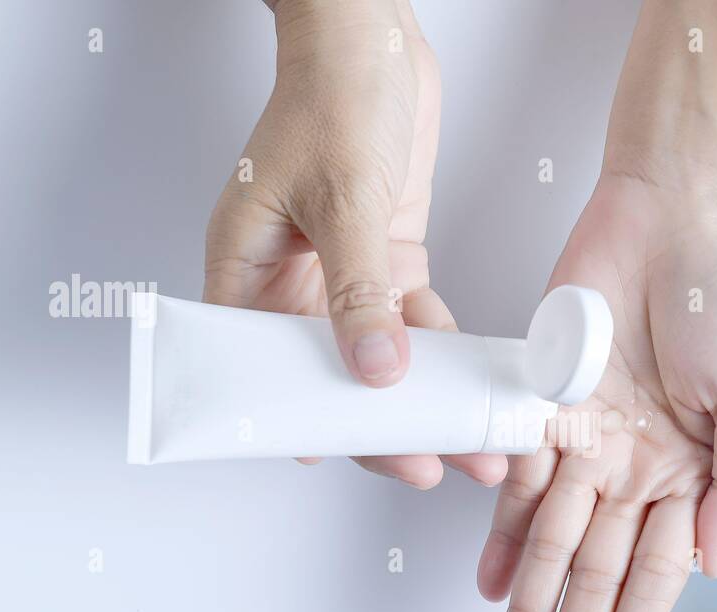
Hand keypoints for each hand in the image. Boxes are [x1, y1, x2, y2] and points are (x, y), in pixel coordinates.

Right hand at [203, 0, 504, 488]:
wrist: (373, 35)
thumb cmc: (332, 92)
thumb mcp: (343, 199)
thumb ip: (360, 291)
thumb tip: (376, 371)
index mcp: (243, 272)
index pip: (262, 371)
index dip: (299, 421)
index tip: (340, 460)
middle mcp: (289, 283)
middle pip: (328, 378)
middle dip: (379, 427)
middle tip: (428, 464)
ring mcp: (341, 275)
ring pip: (379, 359)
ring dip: (424, 400)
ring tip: (471, 442)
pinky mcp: (387, 259)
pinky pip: (413, 322)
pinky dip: (443, 352)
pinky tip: (473, 383)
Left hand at [477, 173, 716, 611]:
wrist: (673, 216)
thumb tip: (710, 563)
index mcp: (699, 477)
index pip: (659, 575)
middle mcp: (641, 470)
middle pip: (600, 571)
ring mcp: (592, 442)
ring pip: (555, 540)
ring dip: (535, 603)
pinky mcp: (546, 407)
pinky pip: (519, 480)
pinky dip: (505, 532)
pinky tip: (494, 583)